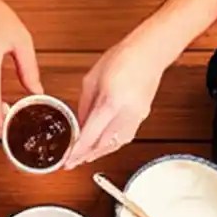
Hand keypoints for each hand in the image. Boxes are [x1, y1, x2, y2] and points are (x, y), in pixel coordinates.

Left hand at [67, 24, 169, 168]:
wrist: (149, 52)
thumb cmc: (122, 58)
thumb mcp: (91, 80)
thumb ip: (84, 106)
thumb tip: (78, 125)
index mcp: (112, 102)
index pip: (91, 134)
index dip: (78, 150)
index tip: (67, 160)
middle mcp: (127, 113)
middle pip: (104, 145)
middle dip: (85, 157)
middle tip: (70, 164)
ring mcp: (137, 117)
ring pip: (115, 145)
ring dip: (98, 154)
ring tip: (82, 158)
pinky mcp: (142, 117)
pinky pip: (124, 138)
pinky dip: (110, 146)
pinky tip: (100, 147)